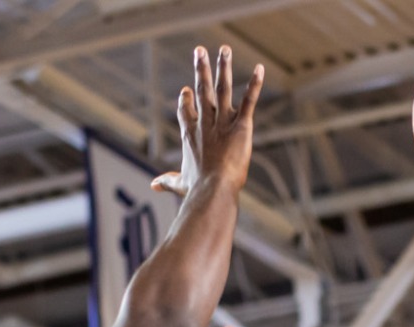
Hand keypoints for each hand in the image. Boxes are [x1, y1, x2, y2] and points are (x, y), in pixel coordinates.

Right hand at [150, 45, 264, 197]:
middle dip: (201, 69)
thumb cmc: (196, 190)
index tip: (186, 90)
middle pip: (202, 90)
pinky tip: (260, 69)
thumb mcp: (180, 183)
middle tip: (199, 50)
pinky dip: (254, 85)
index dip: (186, 100)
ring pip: (223, 89)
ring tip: (224, 49)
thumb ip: (167, 180)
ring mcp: (223, 122)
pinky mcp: (241, 126)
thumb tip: (153, 185)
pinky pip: (249, 101)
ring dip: (223, 67)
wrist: (213, 189)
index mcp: (190, 134)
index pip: (186, 110)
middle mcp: (205, 123)